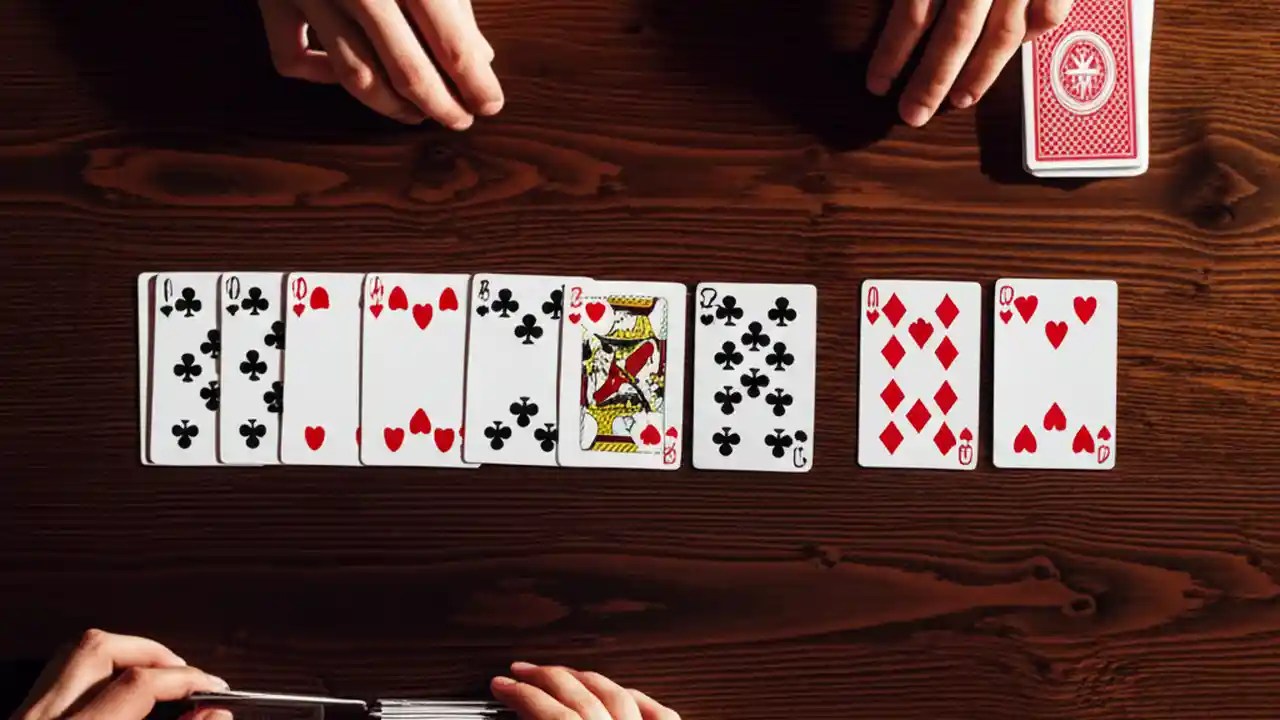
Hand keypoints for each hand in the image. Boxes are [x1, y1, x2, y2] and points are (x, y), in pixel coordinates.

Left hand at [11, 629, 229, 719]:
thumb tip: (214, 714)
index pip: (137, 684)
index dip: (186, 680)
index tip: (212, 689)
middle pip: (96, 647)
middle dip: (150, 651)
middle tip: (182, 673)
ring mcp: (23, 718)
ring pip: (70, 654)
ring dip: (120, 653)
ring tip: (152, 673)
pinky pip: (56, 677)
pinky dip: (91, 674)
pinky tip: (112, 691)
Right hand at [256, 0, 503, 127]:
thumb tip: (477, 55)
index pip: (454, 46)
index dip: (476, 84)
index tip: (491, 104)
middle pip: (407, 71)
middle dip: (440, 106)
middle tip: (460, 120)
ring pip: (355, 76)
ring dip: (391, 105)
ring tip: (416, 113)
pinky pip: (293, 56)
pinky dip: (320, 75)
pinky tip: (346, 76)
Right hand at [491, 662, 679, 719]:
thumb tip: (521, 713)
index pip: (551, 714)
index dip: (521, 694)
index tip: (502, 685)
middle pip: (582, 697)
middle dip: (546, 677)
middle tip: (520, 671)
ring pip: (617, 695)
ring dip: (584, 679)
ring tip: (560, 672)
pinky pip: (660, 714)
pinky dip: (639, 697)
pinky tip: (623, 690)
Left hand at [867, 0, 1072, 125]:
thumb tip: (897, 7)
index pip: (912, 17)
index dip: (891, 55)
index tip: (876, 86)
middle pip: (955, 37)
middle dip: (931, 83)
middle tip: (912, 115)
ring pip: (1003, 34)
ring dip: (981, 73)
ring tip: (960, 100)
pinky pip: (1052, 11)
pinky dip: (1037, 30)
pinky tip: (1020, 47)